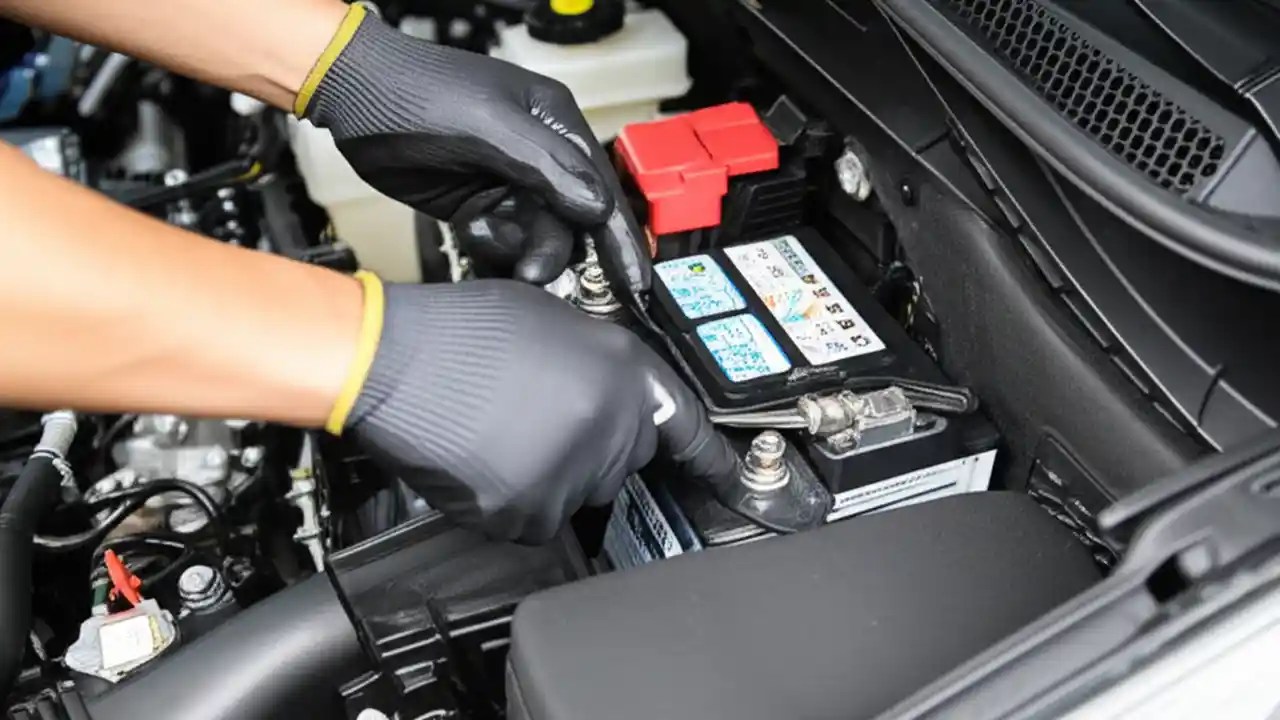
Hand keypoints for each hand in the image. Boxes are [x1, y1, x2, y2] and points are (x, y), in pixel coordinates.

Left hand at [298, 5, 650, 293]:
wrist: (349, 97)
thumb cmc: (413, 90)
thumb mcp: (487, 126)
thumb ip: (546, 166)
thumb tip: (596, 205)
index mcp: (554, 123)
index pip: (602, 189)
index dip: (620, 239)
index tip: (634, 282)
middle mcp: (538, 155)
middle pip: (572, 222)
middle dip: (557, 250)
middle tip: (539, 275)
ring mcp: (507, 181)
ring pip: (537, 237)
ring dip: (520, 251)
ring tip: (490, 242)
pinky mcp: (477, 205)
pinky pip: (503, 242)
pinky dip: (492, 247)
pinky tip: (472, 232)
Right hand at [335, 278, 733, 542]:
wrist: (390, 360)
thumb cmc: (457, 331)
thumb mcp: (550, 320)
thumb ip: (596, 359)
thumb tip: (603, 388)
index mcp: (620, 369)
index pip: (685, 426)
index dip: (710, 457)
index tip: (733, 481)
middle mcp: (609, 421)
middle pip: (623, 460)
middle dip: (591, 446)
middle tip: (537, 419)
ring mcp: (571, 470)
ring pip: (578, 494)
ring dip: (550, 474)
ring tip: (500, 431)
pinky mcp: (529, 510)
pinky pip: (535, 521)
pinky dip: (513, 502)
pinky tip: (485, 459)